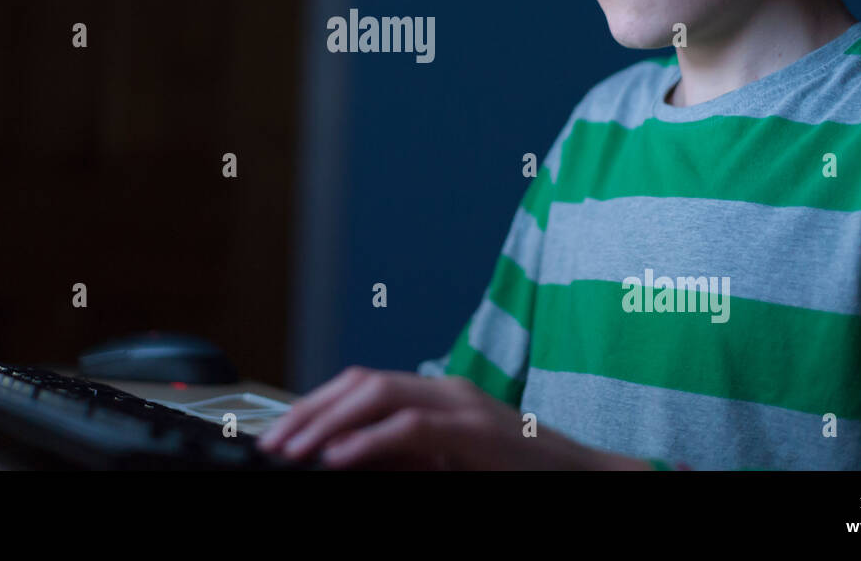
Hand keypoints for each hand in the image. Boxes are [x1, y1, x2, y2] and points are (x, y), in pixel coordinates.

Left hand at [255, 366, 649, 469]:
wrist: (588, 479)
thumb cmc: (521, 478)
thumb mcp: (447, 467)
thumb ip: (400, 460)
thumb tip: (342, 462)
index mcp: (437, 394)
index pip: (361, 383)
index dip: (314, 404)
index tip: (280, 434)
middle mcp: (445, 389)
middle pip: (360, 380)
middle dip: (308, 410)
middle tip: (271, 444)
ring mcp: (463, 404)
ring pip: (378, 393)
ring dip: (327, 422)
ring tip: (293, 451)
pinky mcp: (477, 431)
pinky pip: (410, 428)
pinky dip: (368, 443)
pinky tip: (337, 459)